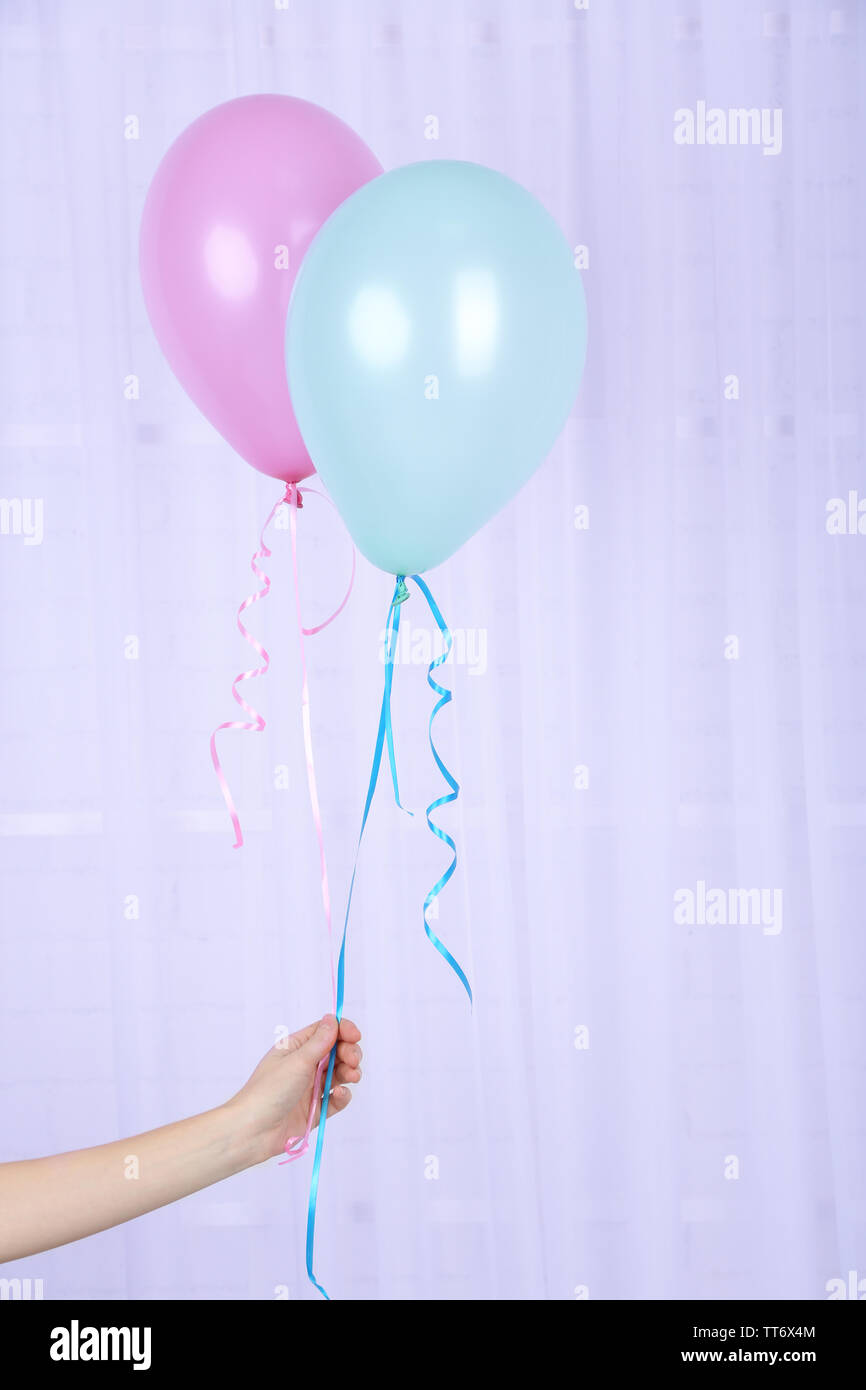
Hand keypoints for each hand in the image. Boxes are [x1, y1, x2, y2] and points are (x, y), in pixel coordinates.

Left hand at [227, 1015, 362, 1164]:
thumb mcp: (297, 1061)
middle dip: (349, 1053)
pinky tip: (340, 1094)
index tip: (355, 1036)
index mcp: (295, 1048)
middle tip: (353, 1060)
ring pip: (338, 1075)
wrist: (252, 1131)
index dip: (342, 1031)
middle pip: (336, 1052)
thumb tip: (332, 1019)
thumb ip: (320, 1042)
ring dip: (349, 1072)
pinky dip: (342, 1096)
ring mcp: (309, 1089)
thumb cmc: (268, 1091)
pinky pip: (335, 1100)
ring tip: (352, 1077)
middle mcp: (303, 1066)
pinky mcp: (314, 1110)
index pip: (325, 1032)